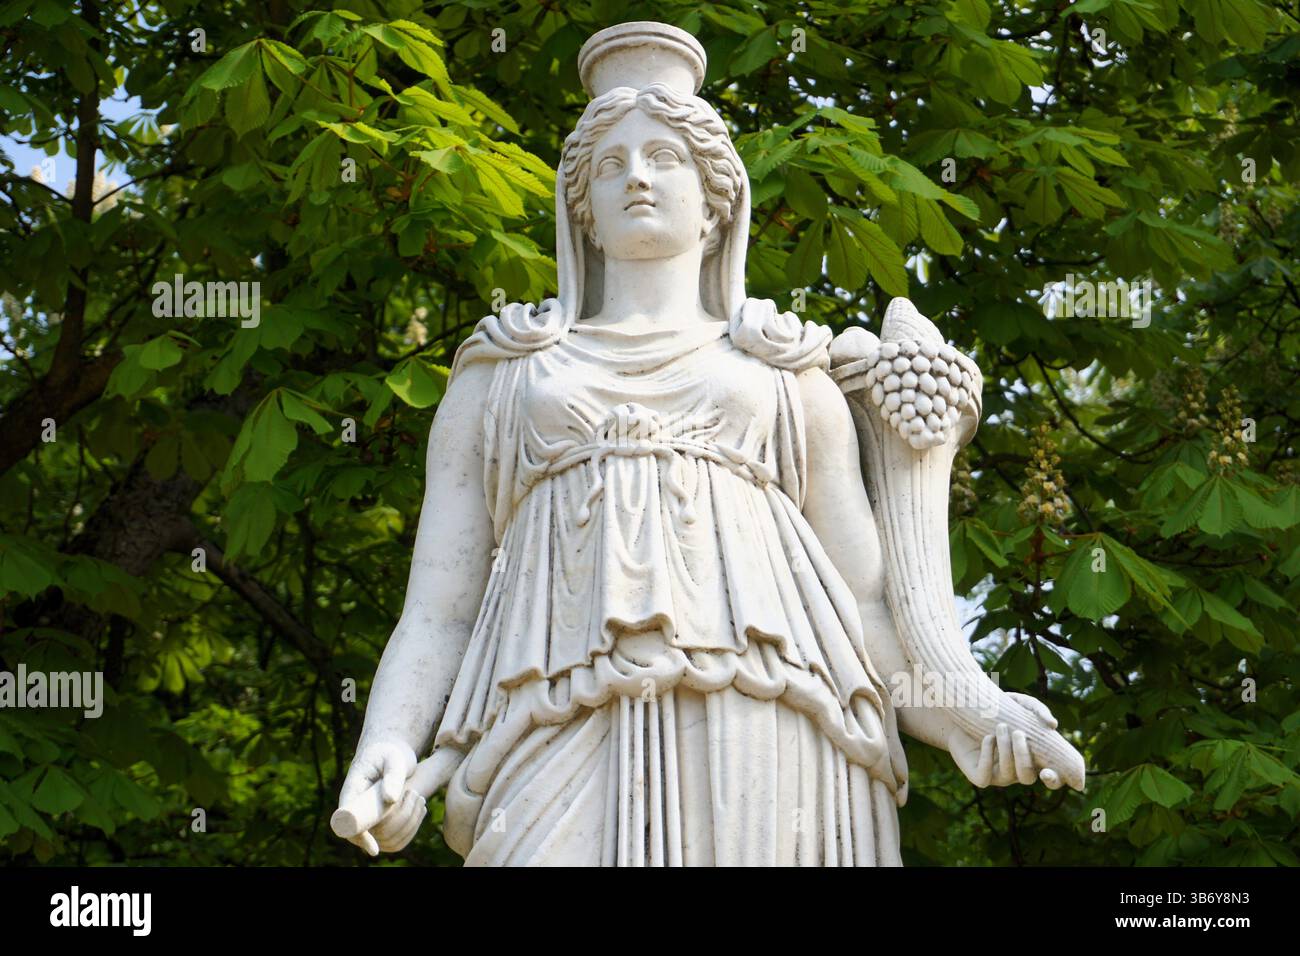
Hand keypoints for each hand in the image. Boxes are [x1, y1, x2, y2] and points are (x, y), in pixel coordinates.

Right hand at [336, 740, 426, 855]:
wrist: (391, 751)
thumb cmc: (390, 752)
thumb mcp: (393, 759)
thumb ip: (392, 776)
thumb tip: (390, 800)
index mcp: (353, 788)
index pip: (347, 819)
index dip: (358, 836)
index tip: (374, 848)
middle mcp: (355, 804)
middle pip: (367, 833)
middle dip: (396, 825)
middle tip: (417, 798)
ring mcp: (366, 813)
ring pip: (384, 836)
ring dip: (407, 823)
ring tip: (420, 797)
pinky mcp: (379, 817)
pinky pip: (393, 835)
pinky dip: (411, 826)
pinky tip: (422, 806)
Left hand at [947, 692, 1084, 790]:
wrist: (961, 712)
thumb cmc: (996, 709)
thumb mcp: (1018, 702)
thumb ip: (1038, 709)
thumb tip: (1053, 725)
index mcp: (1033, 760)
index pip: (1051, 779)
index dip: (1054, 780)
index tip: (1048, 769)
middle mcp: (1017, 771)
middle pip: (1028, 777)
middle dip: (1024, 757)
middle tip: (1018, 733)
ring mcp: (998, 776)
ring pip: (1008, 773)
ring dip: (1006, 750)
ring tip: (1001, 726)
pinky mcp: (978, 776)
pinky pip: (985, 775)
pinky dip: (988, 756)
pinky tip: (988, 738)